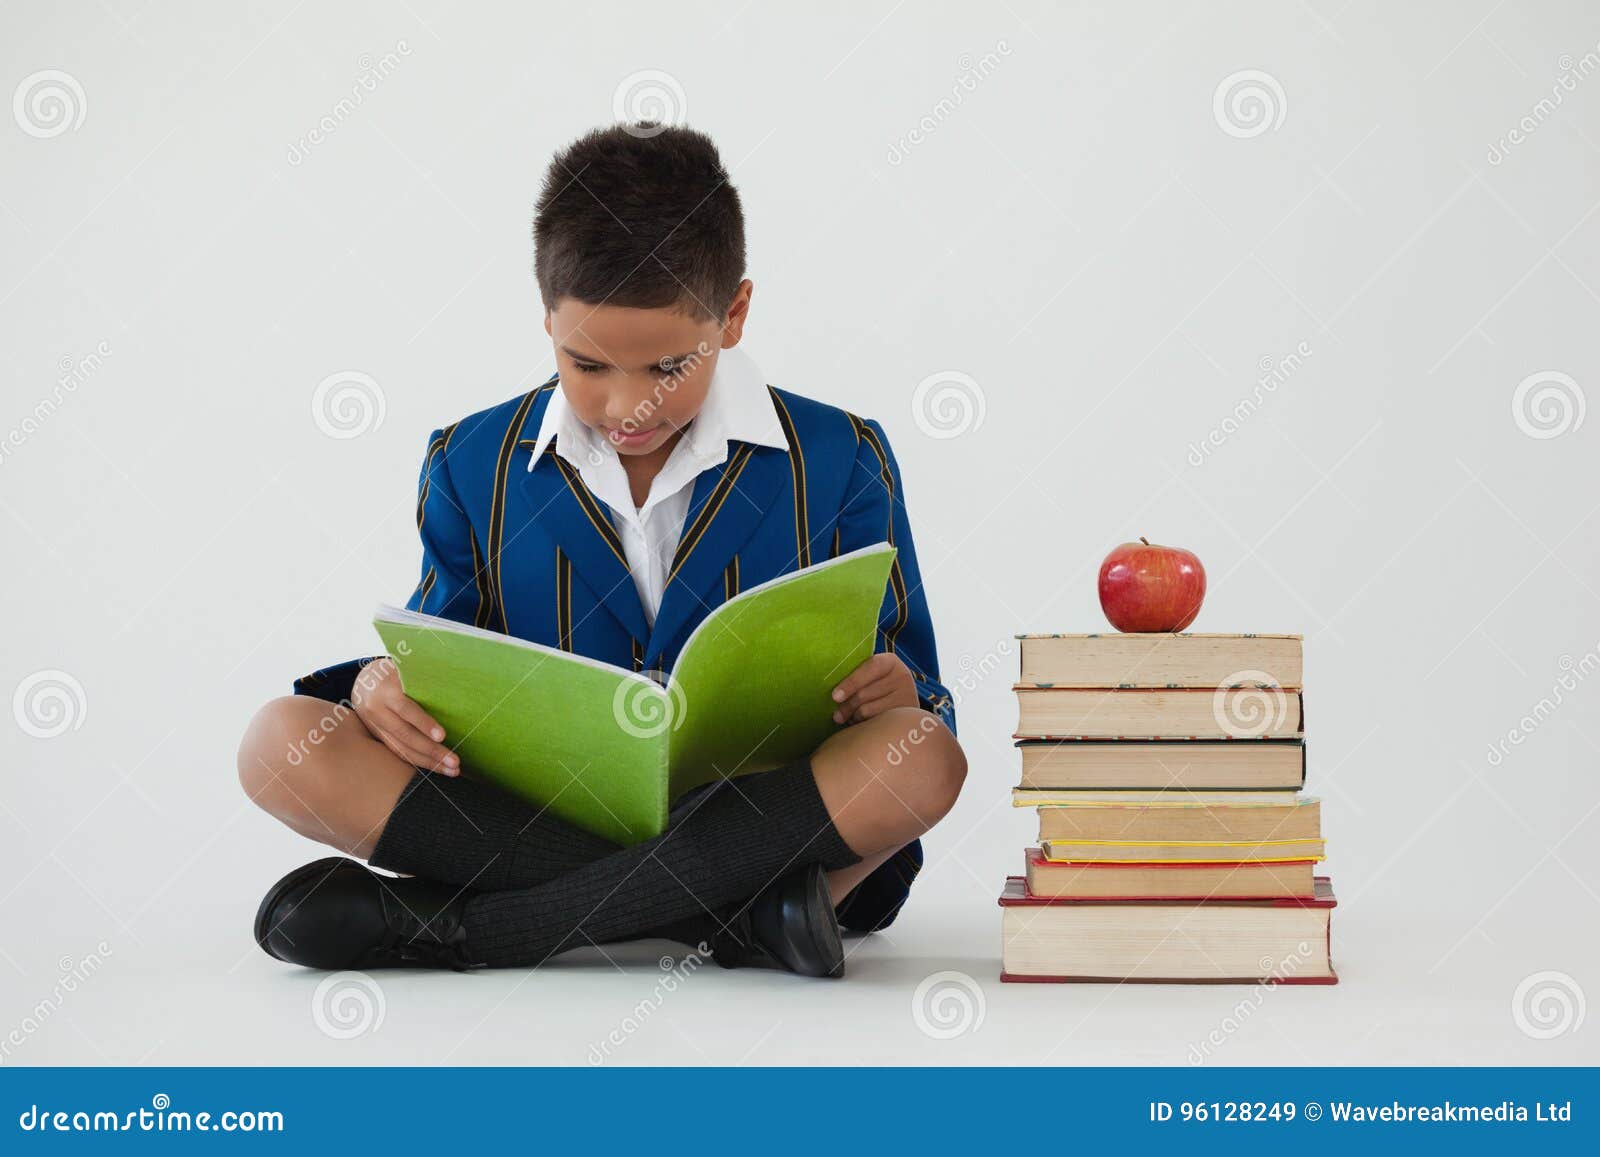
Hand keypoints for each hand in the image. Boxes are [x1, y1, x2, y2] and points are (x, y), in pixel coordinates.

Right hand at [350, 657, 459, 774]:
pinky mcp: (379, 739)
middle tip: (455, 762)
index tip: (443, 736)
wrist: (364, 683)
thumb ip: (422, 679)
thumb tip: (456, 686)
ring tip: (452, 770)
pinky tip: (437, 768)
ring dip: (429, 763)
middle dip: (432, 751)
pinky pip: (399, 753)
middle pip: (406, 735)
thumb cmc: (395, 674)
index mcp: (386, 692)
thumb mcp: (404, 670)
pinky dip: (419, 762)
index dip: (424, 723)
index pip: (406, 709)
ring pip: (402, 749)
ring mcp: (376, 728)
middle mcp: (377, 711)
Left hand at [831, 652, 918, 724]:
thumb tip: (833, 693)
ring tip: (850, 717)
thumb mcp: (870, 674)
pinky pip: (876, 724)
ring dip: (854, 717)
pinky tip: (863, 723)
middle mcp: (902, 676)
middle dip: (847, 706)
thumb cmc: (878, 683)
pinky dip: (865, 725)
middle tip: (837, 715)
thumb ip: (855, 675)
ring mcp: (907, 696)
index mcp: (890, 661)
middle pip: (864, 694)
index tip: (834, 697)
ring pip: (867, 711)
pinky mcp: (906, 716)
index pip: (870, 668)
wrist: (904, 697)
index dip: (851, 682)